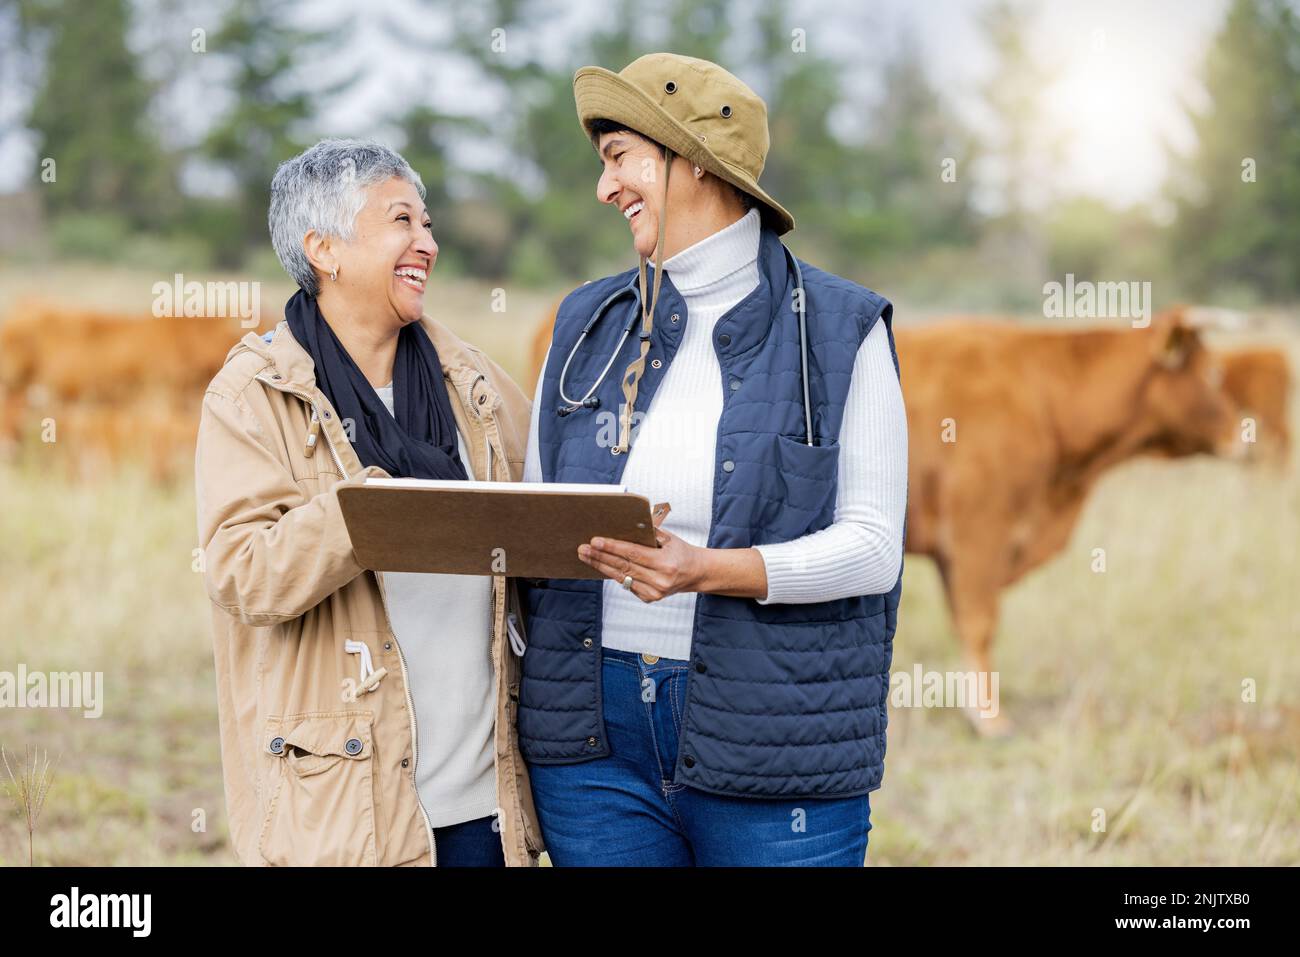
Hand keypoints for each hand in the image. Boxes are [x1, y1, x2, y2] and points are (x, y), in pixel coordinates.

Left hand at [577, 525, 703, 602]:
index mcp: (665, 563)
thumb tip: (623, 524)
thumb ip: (648, 532)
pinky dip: (614, 574)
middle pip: (623, 566)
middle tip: (583, 549)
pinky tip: (601, 565)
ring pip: (621, 578)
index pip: (632, 554)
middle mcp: (659, 580)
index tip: (595, 541)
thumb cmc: (681, 552)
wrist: (696, 573)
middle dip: (600, 557)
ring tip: (586, 556)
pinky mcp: (649, 598)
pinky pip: (626, 585)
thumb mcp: (668, 538)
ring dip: (601, 566)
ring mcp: (654, 592)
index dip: (612, 547)